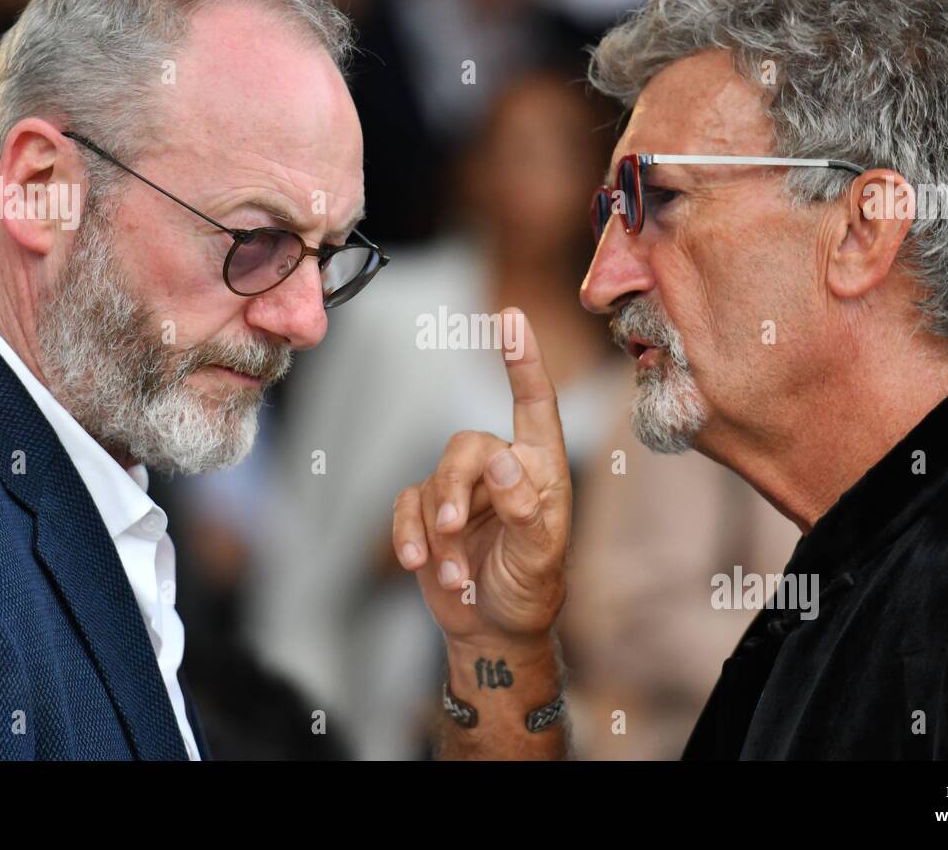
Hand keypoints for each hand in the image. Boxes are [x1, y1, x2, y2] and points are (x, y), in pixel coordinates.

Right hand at [392, 308, 571, 644]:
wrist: (493, 629)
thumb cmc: (530, 588)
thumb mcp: (539, 557)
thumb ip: (526, 510)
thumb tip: (504, 461)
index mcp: (540, 467)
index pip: (534, 404)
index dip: (523, 360)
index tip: (511, 317)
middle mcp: (502, 468)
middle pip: (467, 445)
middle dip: (454, 487)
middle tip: (450, 530)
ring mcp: (462, 489)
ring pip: (434, 478)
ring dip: (437, 528)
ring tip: (455, 573)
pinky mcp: (428, 512)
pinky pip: (407, 505)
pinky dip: (408, 535)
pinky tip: (417, 565)